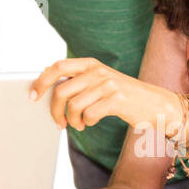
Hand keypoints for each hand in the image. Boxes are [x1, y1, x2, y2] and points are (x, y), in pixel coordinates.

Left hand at [30, 58, 182, 132]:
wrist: (156, 104)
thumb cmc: (123, 96)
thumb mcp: (100, 81)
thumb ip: (78, 79)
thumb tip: (47, 80)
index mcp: (91, 63)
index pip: (57, 67)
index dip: (41, 81)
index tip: (32, 96)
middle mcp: (98, 71)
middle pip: (61, 90)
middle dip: (54, 110)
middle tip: (58, 122)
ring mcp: (108, 84)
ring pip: (74, 105)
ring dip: (73, 120)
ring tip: (78, 125)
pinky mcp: (117, 100)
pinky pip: (89, 114)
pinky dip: (86, 123)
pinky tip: (91, 123)